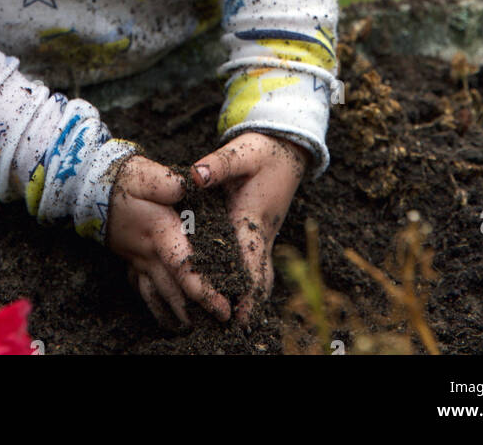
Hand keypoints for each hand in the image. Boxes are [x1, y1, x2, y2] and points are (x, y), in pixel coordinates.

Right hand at [106, 153, 231, 327]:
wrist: (91, 188)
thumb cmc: (124, 180)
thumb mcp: (146, 175)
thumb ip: (167, 182)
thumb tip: (187, 185)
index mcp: (160, 233)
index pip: (183, 267)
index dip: (203, 290)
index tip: (222, 308)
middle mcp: (149, 254)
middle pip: (174, 290)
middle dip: (196, 310)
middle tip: (219, 325)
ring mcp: (138, 260)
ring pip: (158, 295)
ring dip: (175, 314)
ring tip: (193, 329)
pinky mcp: (131, 260)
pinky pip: (144, 290)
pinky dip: (157, 307)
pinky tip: (165, 318)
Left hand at [190, 131, 309, 326]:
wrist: (287, 149)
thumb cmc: (263, 151)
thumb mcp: (240, 152)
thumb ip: (218, 164)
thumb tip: (195, 177)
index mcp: (252, 219)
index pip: (250, 263)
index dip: (244, 292)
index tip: (237, 318)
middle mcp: (259, 234)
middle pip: (257, 279)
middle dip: (249, 306)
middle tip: (235, 332)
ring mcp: (262, 235)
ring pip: (258, 275)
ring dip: (249, 297)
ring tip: (235, 324)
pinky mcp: (258, 233)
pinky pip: (255, 263)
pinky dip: (248, 283)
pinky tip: (235, 294)